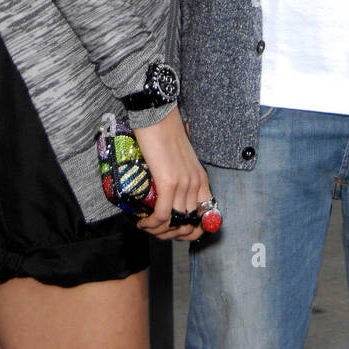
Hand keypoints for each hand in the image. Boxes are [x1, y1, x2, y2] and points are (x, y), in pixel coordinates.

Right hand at [133, 106, 211, 242]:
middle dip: (170, 233)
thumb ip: (180, 177)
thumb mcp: (180, 160)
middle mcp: (196, 183)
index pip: (206, 216)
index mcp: (201, 178)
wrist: (157, 115)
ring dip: (158, 230)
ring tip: (146, 226)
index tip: (176, 233)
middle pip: (188, 223)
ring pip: (174, 222)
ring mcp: (184, 184)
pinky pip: (162, 214)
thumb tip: (169, 198)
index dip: (193, 232)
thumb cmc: (164, 134)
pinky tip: (142, 222)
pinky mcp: (169, 182)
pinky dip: (152, 223)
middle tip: (155, 230)